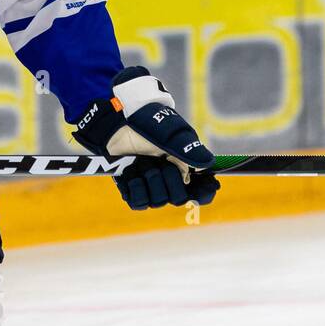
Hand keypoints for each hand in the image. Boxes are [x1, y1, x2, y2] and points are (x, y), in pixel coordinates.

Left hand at [73, 66, 219, 210]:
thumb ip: (189, 149)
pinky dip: (135, 188)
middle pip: (178, 199)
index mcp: (184, 166)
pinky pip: (138, 203)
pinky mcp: (132, 189)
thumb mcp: (171, 134)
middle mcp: (169, 179)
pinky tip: (132, 172)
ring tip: (143, 163)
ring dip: (150, 181)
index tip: (205, 187)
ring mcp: (150, 185)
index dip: (204, 194)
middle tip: (160, 162)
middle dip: (169, 180)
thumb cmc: (147, 123)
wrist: (116, 122)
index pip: (202, 192)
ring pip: (158, 202)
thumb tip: (208, 164)